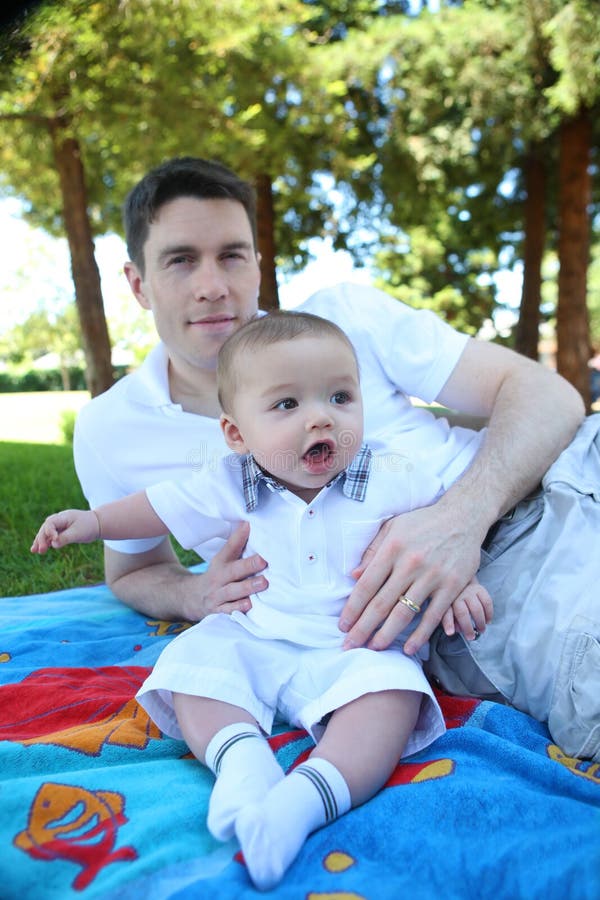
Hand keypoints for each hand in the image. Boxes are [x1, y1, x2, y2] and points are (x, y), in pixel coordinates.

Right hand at [31, 509, 98, 553]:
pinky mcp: (60, 531)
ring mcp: (59, 525)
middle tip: (41, 550)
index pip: (50, 523)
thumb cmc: (89, 526)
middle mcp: (59, 520)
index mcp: (64, 517)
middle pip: (45, 528)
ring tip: (34, 551)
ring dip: (40, 541)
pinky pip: (50, 537)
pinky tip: (38, 550)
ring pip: (46, 532)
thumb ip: (66, 538)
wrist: (97, 524)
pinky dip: (45, 542)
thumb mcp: (78, 533)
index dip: (49, 531)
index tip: (54, 539)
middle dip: (42, 539)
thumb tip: (53, 544)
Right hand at [182, 521, 268, 620]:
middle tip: (263, 561)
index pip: (229, 548)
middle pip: (232, 571)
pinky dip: (237, 609)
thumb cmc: (217, 576)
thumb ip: (237, 544)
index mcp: (220, 563)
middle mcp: (217, 578)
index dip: (239, 537)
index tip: (249, 526)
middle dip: (248, 565)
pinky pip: (227, 611)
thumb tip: (249, 523)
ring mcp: (216, 596)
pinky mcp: (217, 612)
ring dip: (247, 587)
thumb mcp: (223, 559)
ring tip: (263, 583)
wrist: (191, 599)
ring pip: (231, 592)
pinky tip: (248, 606)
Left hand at [339, 502, 484, 654]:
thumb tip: (354, 576)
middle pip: (382, 603)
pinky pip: (433, 616)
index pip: (366, 585)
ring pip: (404, 613)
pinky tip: (408, 648)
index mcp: (392, 548)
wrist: (462, 517)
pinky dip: (420, 635)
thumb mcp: (393, 527)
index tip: (343, 625)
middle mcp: (410, 563)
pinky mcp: (452, 586)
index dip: (352, 608)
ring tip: (373, 649)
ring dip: (386, 634)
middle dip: (363, 628)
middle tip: (350, 645)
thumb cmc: (423, 522)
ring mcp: (432, 576)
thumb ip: (373, 552)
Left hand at [442, 577, 492, 640]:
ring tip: (481, 630)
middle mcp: (456, 594)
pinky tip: (488, 620)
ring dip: (480, 622)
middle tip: (471, 637)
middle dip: (467, 627)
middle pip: (462, 613)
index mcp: (445, 599)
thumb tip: (452, 631)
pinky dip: (489, 613)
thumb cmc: (451, 597)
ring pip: (476, 608)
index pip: (446, 612)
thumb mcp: (444, 607)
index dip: (448, 623)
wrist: (457, 577)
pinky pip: (487, 602)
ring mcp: (468, 590)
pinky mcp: (479, 588)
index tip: (450, 633)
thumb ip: (447, 620)